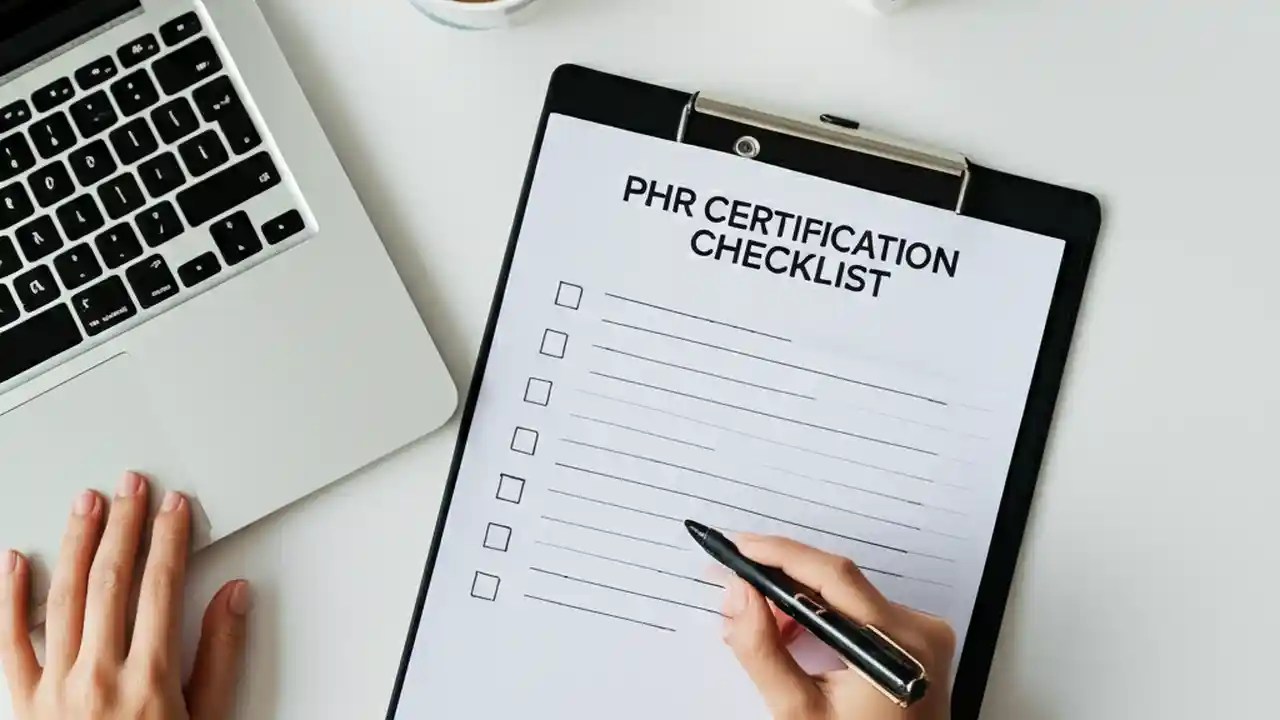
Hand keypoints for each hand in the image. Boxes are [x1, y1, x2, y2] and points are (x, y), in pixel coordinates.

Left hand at [0, 472, 249, 718]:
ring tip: (86, 505)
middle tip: (132, 487)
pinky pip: (9, 641)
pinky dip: (8, 597)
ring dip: (76, 543)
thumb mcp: (208, 719)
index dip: (169, 540)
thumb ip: (220, 655)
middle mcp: (98, 676)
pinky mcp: (22, 702)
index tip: (175, 509)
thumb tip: (233, 597)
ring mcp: (54, 688)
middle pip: (111, 580)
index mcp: (149, 679)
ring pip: (62, 597)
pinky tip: (15, 562)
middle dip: (124, 526)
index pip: (159, 587)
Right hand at [722, 535, 954, 719]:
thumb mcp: (799, 713)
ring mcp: (924, 633)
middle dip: (779, 581)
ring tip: (760, 624)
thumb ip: (763, 652)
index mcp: (896, 645)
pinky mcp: (919, 638)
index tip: (738, 546)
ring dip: (798, 601)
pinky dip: (822, 615)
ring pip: (846, 594)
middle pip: (838, 582)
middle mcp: (920, 629)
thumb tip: (739, 594)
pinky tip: (793, 633)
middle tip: (735, 588)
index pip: (832, 576)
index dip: (780, 554)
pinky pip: (861, 609)